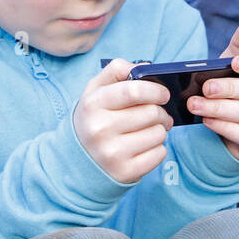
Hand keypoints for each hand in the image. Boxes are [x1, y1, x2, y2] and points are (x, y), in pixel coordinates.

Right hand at [73, 58, 174, 183]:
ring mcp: (112, 153)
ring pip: (159, 133)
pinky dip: (158, 149)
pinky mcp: (124, 172)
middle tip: (157, 114)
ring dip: (159, 130)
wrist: (74, 161)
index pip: (134, 91)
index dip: (155, 90)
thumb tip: (145, 66)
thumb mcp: (95, 91)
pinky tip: (143, 148)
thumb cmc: (94, 119)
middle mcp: (100, 129)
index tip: (163, 94)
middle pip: (151, 113)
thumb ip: (116, 71)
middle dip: (161, 112)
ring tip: (147, 131)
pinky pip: (159, 154)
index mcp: (93, 104)